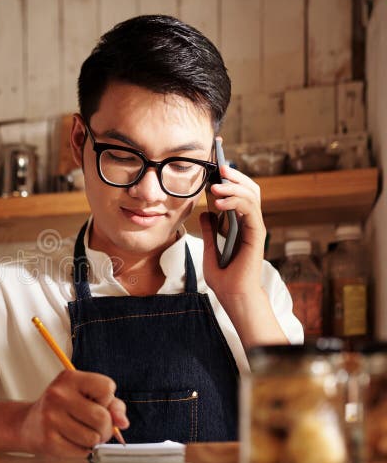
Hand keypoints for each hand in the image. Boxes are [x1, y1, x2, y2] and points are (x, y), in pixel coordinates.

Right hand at [18, 370, 128, 456]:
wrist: (29, 425)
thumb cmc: (65, 409)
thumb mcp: (87, 396)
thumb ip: (113, 405)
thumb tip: (123, 423)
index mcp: (69, 378)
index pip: (107, 387)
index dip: (107, 400)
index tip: (94, 402)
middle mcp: (58, 394)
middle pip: (103, 417)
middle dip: (105, 427)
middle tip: (94, 426)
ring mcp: (51, 418)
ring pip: (94, 438)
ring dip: (93, 440)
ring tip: (80, 433)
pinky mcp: (49, 440)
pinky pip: (82, 451)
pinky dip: (81, 450)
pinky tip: (69, 441)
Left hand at [200, 163, 266, 302]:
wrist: (233, 295)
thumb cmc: (224, 277)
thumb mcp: (210, 248)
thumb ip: (210, 229)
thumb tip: (205, 212)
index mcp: (240, 224)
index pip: (239, 194)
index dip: (230, 179)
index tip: (215, 167)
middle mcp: (250, 223)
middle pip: (249, 189)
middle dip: (234, 176)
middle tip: (218, 166)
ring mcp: (255, 228)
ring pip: (251, 196)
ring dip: (233, 187)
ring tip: (215, 185)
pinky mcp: (257, 235)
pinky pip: (250, 211)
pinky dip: (236, 202)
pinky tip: (220, 201)